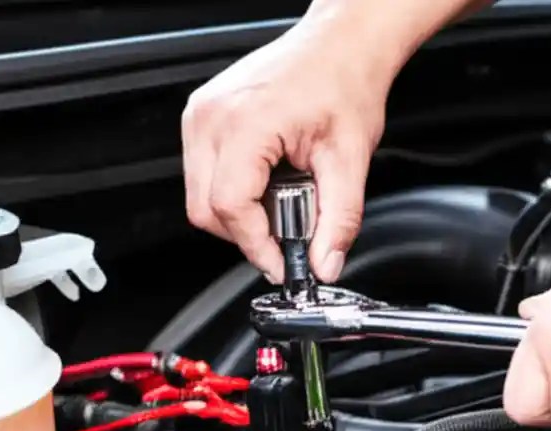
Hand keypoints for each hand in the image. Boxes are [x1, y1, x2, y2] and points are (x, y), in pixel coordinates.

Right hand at [181, 18, 391, 282]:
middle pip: (205, 209)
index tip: (282, 262)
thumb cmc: (343, 83)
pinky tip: (266, 181)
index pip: (230, 207)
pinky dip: (233, 191)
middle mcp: (212, 117)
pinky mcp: (202, 117)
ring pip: (200, 197)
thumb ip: (339, 220)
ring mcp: (201, 115)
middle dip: (247, 234)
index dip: (256, 244)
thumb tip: (325, 263)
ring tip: (281, 198)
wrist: (339, 46)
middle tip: (287, 235)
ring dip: (240, 213)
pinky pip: (203, 174)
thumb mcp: (349, 159)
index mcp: (245, 123)